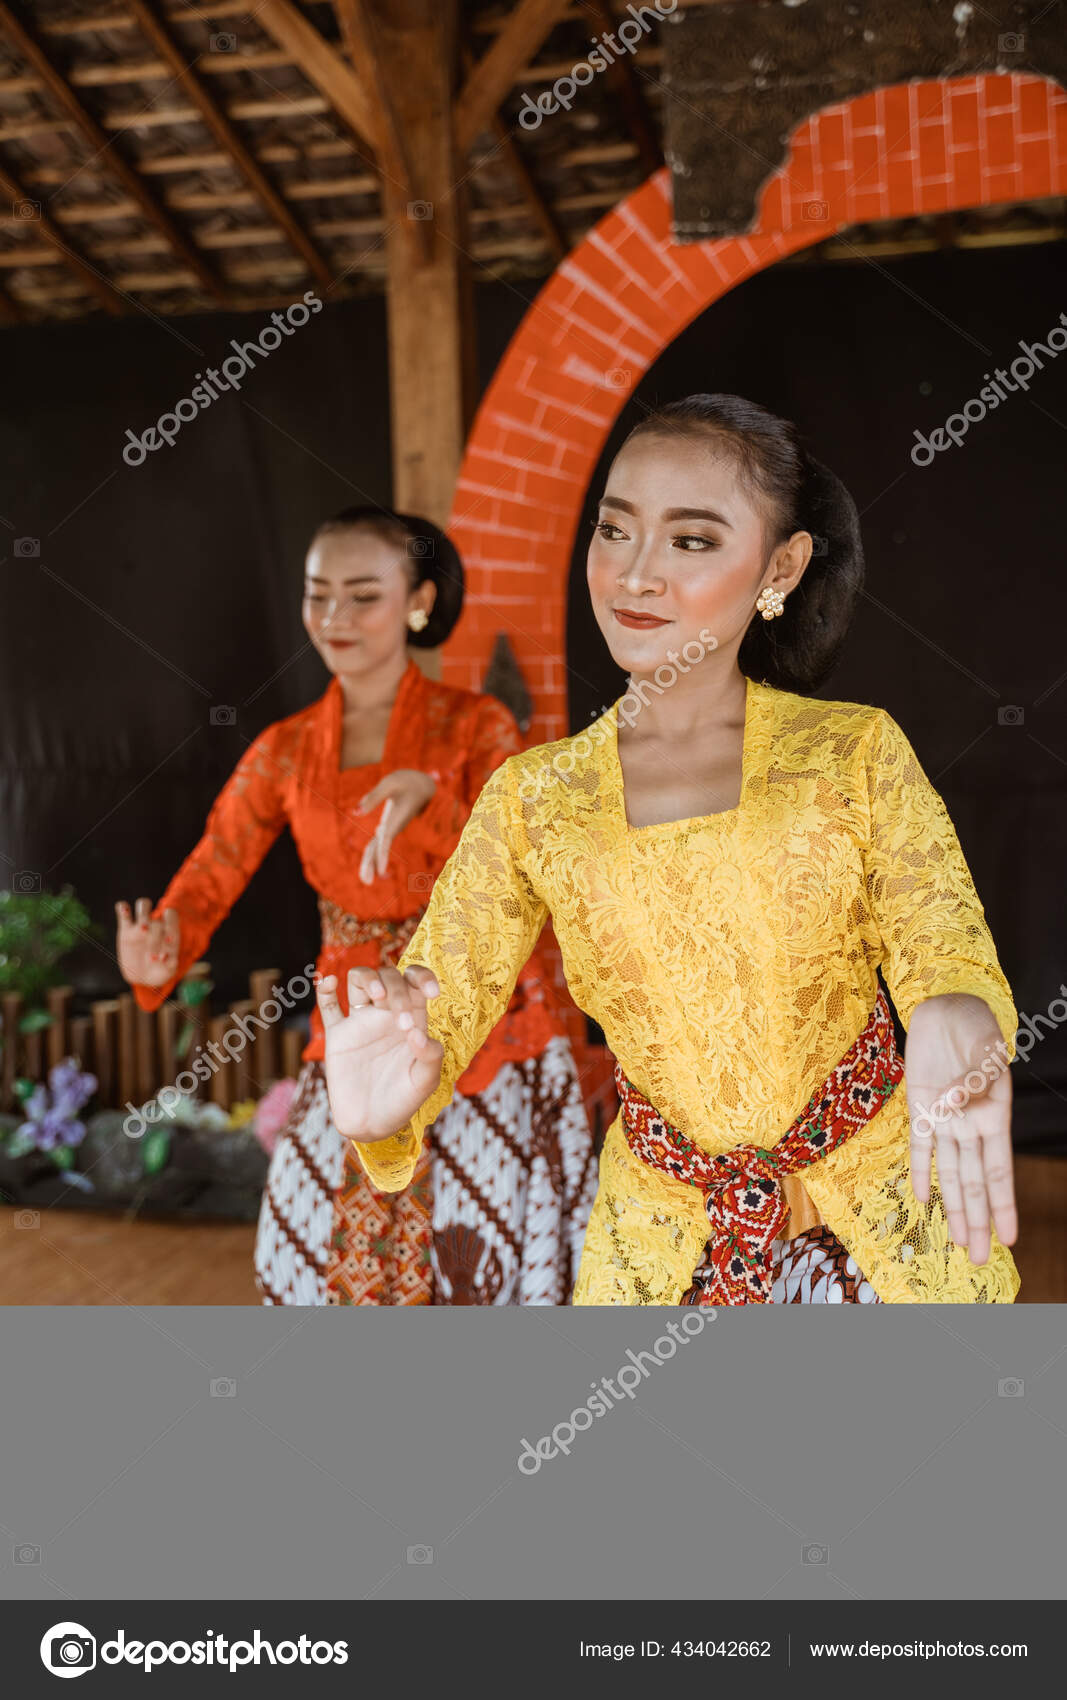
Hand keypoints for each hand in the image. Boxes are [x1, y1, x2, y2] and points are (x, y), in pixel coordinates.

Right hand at [115, 898, 179, 987]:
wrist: (143, 976)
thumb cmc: (160, 971)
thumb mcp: (167, 972)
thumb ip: (170, 965)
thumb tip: (166, 957)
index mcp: (169, 932)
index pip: (172, 916)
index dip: (171, 923)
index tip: (168, 941)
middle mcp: (155, 926)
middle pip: (156, 920)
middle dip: (156, 936)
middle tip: (152, 957)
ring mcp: (140, 927)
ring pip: (143, 905)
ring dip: (143, 912)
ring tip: (143, 929)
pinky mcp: (125, 931)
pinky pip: (123, 912)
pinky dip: (123, 909)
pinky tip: (125, 912)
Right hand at [316, 963, 442, 1140]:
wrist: (371, 1124)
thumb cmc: (403, 1101)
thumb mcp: (425, 1082)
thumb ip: (429, 1057)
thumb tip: (417, 1033)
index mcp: (411, 1018)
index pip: (415, 982)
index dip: (423, 977)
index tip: (432, 992)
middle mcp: (386, 1014)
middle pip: (388, 977)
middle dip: (397, 989)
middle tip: (402, 1021)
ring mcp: (360, 1022)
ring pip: (359, 980)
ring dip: (367, 978)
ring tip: (376, 994)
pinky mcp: (337, 1036)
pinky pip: (328, 1005)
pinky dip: (325, 989)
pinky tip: (330, 982)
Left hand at [357, 768, 435, 882]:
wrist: (423, 785)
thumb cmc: (407, 781)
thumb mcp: (389, 783)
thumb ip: (373, 797)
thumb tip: (355, 813)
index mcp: (394, 819)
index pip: (387, 839)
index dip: (383, 855)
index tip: (380, 871)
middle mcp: (393, 827)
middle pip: (380, 848)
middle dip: (372, 864)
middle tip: (366, 882)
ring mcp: (391, 829)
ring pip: (378, 848)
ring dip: (371, 863)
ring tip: (365, 880)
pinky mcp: (389, 828)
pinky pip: (379, 844)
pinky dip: (373, 855)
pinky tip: (371, 865)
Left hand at [904, 992, 1015, 1265]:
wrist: (948, 1006)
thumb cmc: (975, 1027)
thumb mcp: (984, 1050)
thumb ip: (974, 1082)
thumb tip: (956, 1105)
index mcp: (992, 1116)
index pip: (998, 1171)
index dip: (1001, 1205)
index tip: (1008, 1238)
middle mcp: (969, 1125)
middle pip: (974, 1183)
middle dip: (976, 1221)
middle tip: (978, 1259)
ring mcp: (944, 1120)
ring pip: (949, 1173)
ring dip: (953, 1207)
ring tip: (958, 1241)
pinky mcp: (921, 1108)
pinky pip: (920, 1147)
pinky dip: (920, 1171)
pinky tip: (923, 1199)